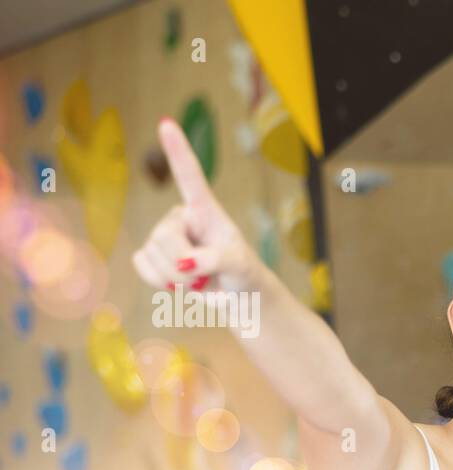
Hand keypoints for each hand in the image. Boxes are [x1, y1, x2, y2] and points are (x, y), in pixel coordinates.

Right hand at [131, 117, 261, 296]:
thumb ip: (216, 260)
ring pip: (153, 254)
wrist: (234, 294)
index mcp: (204, 209)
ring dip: (176, 278)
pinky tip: (177, 284)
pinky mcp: (151, 255)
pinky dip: (159, 281)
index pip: (190, 177)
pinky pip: (141, 265)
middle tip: (205, 275)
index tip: (166, 123)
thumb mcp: (239, 264)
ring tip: (197, 279)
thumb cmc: (241, 271)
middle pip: (164, 237)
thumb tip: (187, 263)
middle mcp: (179, 217)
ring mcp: (162, 235)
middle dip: (183, 265)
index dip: (177, 151)